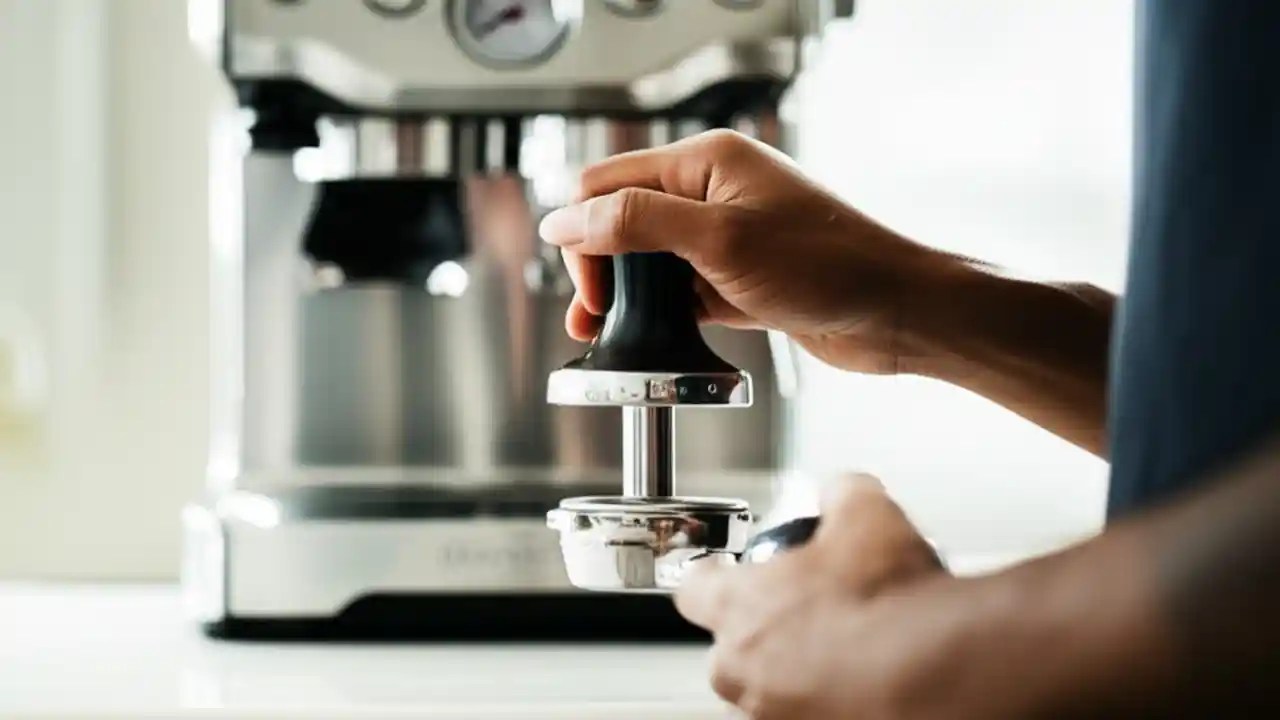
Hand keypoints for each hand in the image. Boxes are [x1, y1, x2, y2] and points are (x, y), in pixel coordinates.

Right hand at [537, 129, 952, 373]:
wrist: (898, 313)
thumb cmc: (830, 266)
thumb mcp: (720, 239)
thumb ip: (636, 224)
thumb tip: (566, 218)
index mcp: (706, 161)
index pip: (608, 183)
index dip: (584, 233)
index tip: (588, 287)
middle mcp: (712, 193)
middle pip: (622, 223)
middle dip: (600, 268)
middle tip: (598, 314)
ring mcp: (726, 238)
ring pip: (649, 263)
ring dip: (626, 297)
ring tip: (608, 334)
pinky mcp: (738, 280)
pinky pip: (680, 293)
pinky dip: (660, 316)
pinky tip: (652, 340)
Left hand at [675, 475, 949, 719]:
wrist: (933, 674)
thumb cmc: (887, 605)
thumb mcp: (866, 514)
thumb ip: (841, 496)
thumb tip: (843, 492)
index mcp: (739, 607)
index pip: (695, 588)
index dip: (712, 575)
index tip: (722, 570)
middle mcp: (745, 669)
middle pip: (730, 648)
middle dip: (762, 630)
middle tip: (806, 610)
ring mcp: (775, 713)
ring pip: (768, 689)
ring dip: (795, 669)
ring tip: (844, 646)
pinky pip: (808, 711)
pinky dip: (828, 697)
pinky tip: (865, 676)